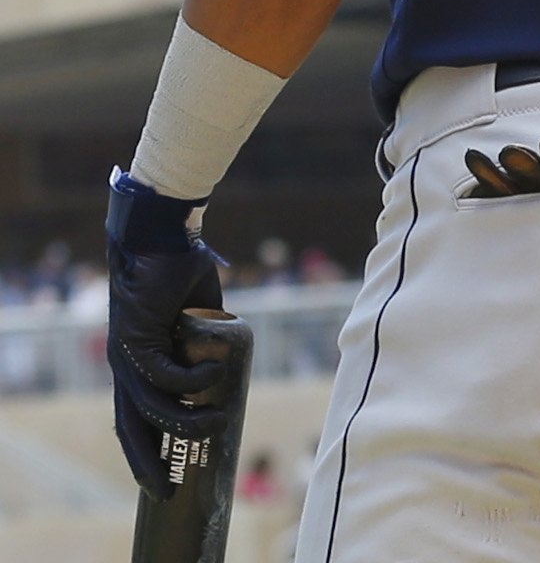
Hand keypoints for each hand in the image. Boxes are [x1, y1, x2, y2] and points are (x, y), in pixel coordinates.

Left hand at [106, 174, 231, 498]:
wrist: (165, 236)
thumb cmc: (182, 271)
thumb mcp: (200, 318)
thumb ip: (208, 341)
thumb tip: (232, 363)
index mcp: (135, 361)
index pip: (132, 416)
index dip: (143, 449)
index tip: (161, 478)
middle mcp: (124, 363)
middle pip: (129, 424)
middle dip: (146, 460)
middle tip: (168, 486)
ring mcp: (127, 352)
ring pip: (151, 406)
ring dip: (186, 421)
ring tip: (219, 420)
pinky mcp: (137, 337)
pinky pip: (167, 374)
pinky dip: (195, 379)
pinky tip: (218, 369)